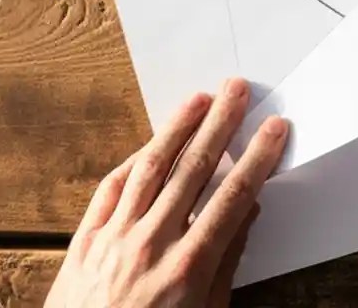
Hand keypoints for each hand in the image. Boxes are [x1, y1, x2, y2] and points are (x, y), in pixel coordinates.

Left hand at [46, 79, 287, 307]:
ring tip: (198, 99)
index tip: (274, 128)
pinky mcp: (83, 243)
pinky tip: (150, 144)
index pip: (233, 195)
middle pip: (193, 169)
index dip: (257, 157)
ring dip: (177, 128)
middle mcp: (151, 244)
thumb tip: (245, 213)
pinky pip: (110, 189)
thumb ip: (225, 262)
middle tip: (238, 90)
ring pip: (150, 168)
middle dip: (221, 125)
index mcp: (188, 267)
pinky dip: (132, 161)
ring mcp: (113, 239)